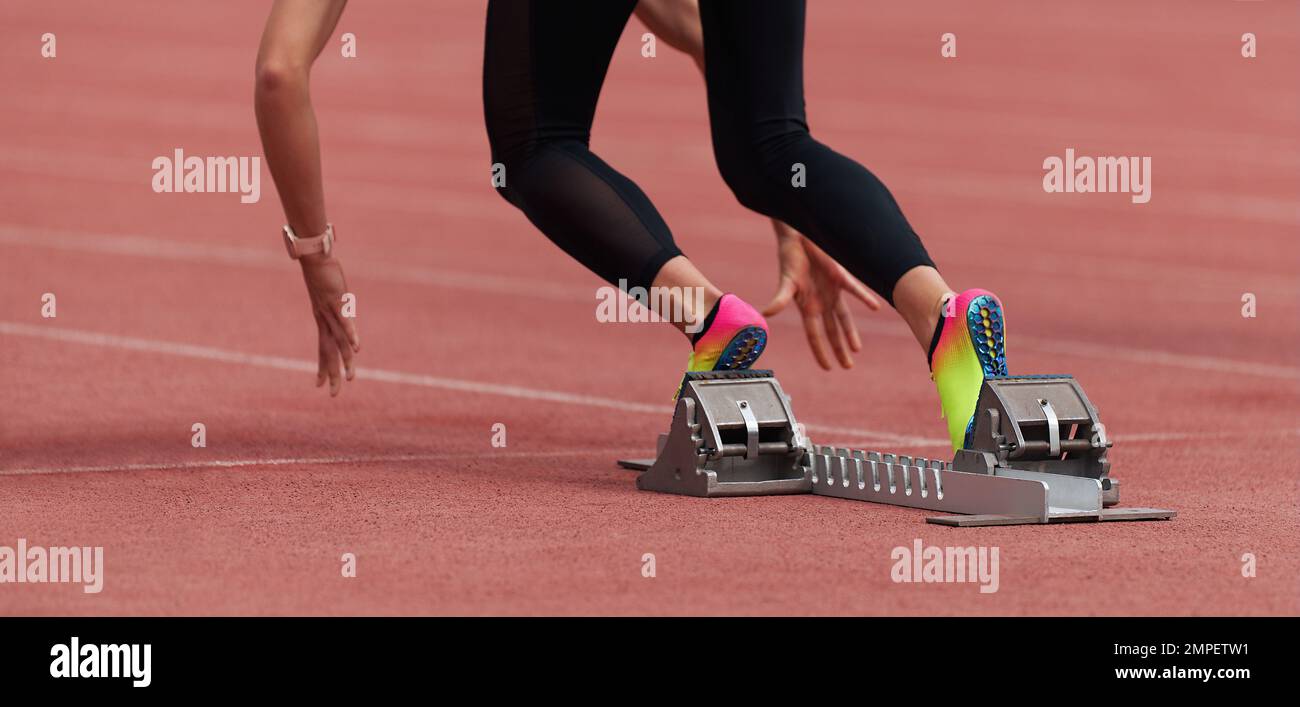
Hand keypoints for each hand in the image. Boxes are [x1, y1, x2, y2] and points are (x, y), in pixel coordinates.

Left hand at [300, 253, 358, 394]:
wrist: (313, 256)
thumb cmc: (321, 273)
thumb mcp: (328, 295)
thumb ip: (334, 305)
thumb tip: (339, 308)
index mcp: (322, 321)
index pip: (321, 350)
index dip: (321, 368)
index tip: (318, 386)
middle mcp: (324, 321)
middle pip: (328, 353)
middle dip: (331, 375)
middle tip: (333, 395)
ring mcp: (330, 312)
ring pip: (339, 342)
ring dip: (346, 361)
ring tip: (351, 378)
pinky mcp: (337, 302)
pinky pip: (345, 322)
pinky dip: (351, 335)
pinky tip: (357, 347)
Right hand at [763, 220, 881, 369]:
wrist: (798, 237)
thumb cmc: (789, 258)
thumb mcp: (786, 281)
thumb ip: (780, 298)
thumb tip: (766, 313)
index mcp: (806, 307)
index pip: (815, 336)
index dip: (821, 352)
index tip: (828, 368)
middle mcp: (820, 303)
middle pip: (831, 332)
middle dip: (838, 349)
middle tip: (847, 366)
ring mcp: (831, 292)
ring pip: (844, 318)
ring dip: (850, 334)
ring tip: (856, 350)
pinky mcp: (840, 277)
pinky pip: (856, 290)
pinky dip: (865, 298)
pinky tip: (875, 307)